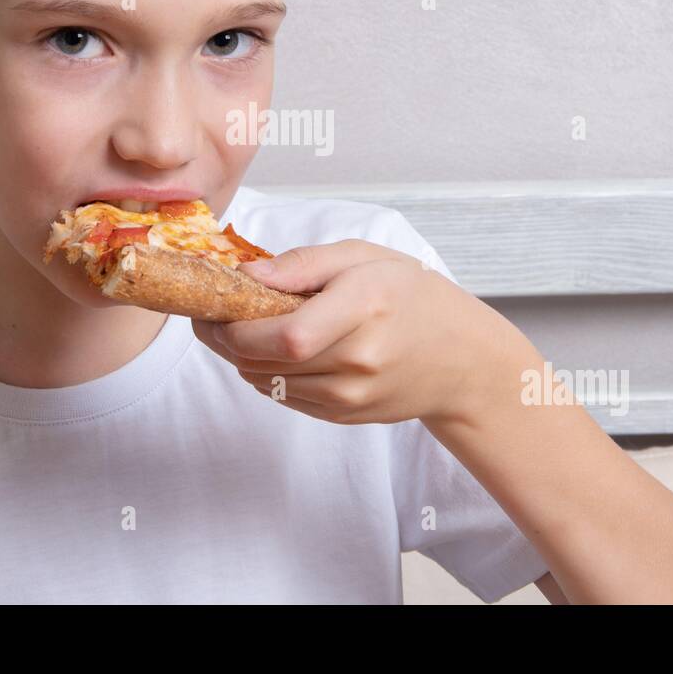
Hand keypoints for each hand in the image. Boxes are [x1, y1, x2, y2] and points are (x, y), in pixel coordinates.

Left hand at [192, 239, 531, 426]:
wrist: (461, 359)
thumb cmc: (412, 296)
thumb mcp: (364, 257)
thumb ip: (303, 264)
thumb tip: (247, 276)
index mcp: (365, 307)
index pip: (285, 335)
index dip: (236, 326)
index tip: (211, 307)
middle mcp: (358, 360)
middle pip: (264, 360)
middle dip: (224, 339)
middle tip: (211, 314)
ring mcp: (351, 396)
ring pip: (265, 381)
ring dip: (241, 357)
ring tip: (246, 327)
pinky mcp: (344, 416)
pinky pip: (283, 396)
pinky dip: (266, 373)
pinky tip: (276, 349)